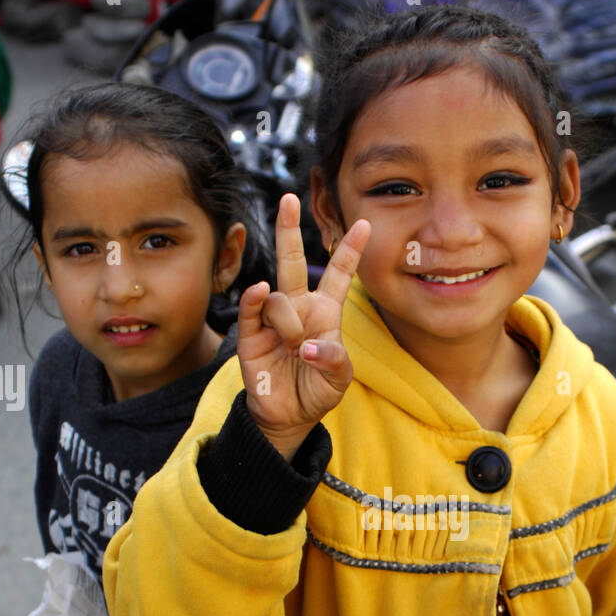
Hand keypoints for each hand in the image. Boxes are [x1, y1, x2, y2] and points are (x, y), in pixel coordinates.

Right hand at [238, 193, 370, 459]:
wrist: (288, 417)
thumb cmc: (316, 392)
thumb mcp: (339, 380)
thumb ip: (335, 360)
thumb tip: (307, 346)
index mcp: (326, 313)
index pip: (338, 275)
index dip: (349, 250)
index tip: (364, 224)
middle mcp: (298, 308)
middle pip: (293, 261)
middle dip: (289, 230)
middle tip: (289, 197)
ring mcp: (272, 319)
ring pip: (280, 297)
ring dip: (290, 322)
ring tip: (296, 348)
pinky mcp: (251, 333)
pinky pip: (252, 307)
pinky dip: (256, 300)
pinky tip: (260, 291)